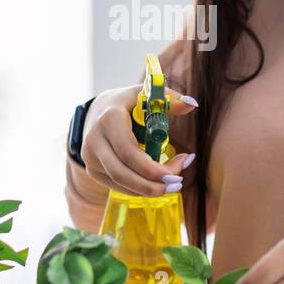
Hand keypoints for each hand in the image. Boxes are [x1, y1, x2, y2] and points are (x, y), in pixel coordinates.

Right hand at [80, 82, 197, 196]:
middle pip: (122, 173)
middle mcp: (95, 140)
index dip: (151, 168)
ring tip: (172, 184)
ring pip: (120, 183)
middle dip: (152, 184)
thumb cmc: (128, 103)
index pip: (128, 152)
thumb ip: (170, 99)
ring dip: (149, 189)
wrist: (97, 112)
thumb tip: (192, 105)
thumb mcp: (146, 94)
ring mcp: (90, 158)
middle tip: (177, 184)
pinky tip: (156, 183)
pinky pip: (118, 186)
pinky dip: (140, 188)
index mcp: (109, 119)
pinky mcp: (93, 170)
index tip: (176, 173)